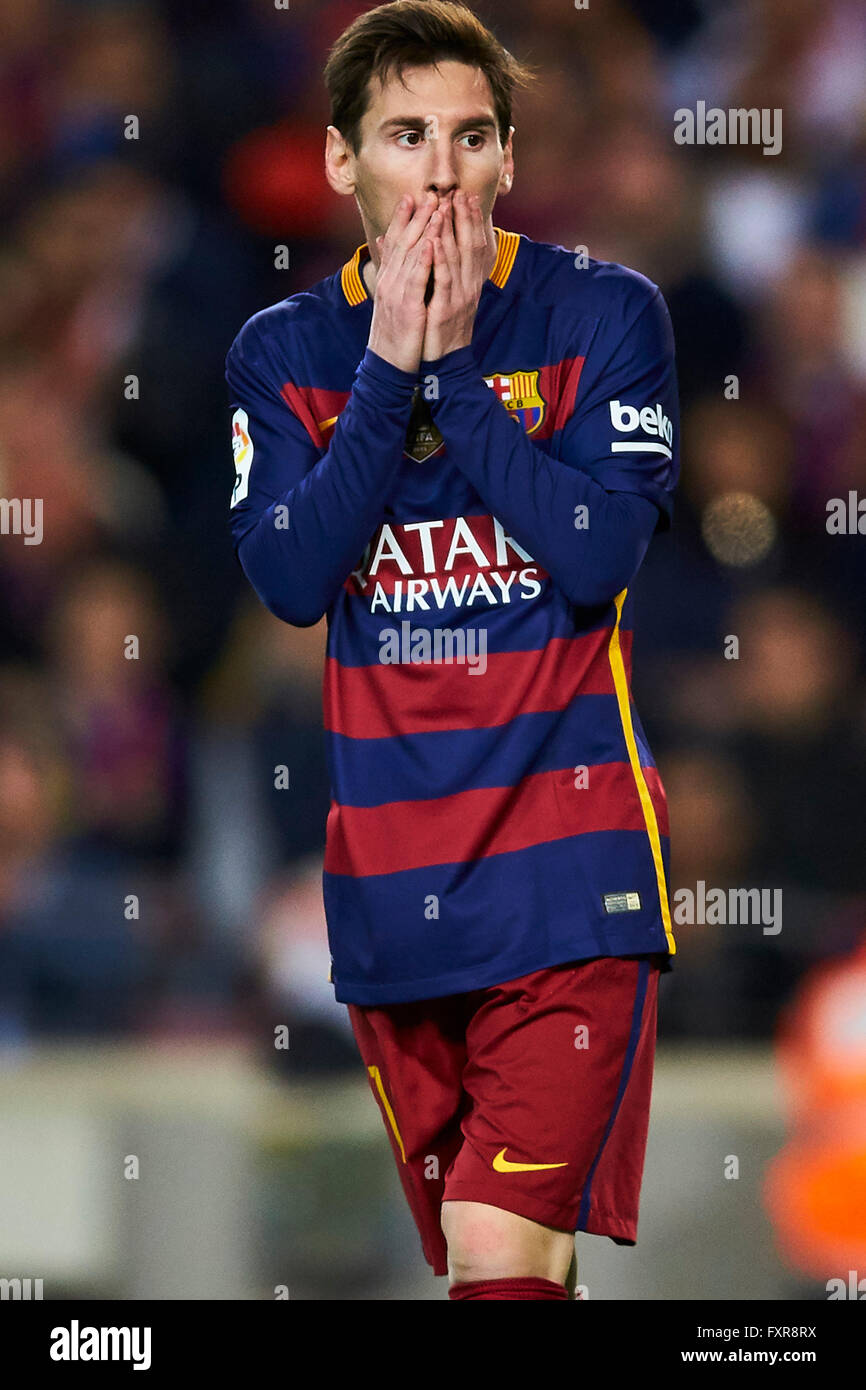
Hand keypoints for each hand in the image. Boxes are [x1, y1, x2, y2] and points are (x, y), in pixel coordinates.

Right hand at [367, 193, 438, 373]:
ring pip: (411, 255)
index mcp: (388, 279)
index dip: (403, 218)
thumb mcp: (391, 301)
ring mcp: (397, 293)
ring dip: (424, 229)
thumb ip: (391, 273)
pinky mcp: (407, 308)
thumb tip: (385, 246)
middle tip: (430, 192)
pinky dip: (423, 260)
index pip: (395, 242)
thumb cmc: (394, 333)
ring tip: (436, 207)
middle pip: (404, 242)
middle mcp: (390, 281)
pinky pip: (416, 280)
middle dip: (417, 215)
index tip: (413, 196)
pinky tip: (432, 243)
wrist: (387, 364)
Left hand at [421, 191, 488, 361]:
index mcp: (468, 283)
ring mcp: (459, 299)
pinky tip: (434, 240)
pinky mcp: (446, 310)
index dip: (471, 220)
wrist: (442, 364)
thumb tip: (439, 248)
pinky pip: (443, 280)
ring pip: (456, 258)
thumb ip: (444, 273)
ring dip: (451, 231)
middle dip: (465, 218)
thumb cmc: (440, 329)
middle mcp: (468, 288)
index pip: (473, 245)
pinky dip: (439, 259)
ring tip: (446, 206)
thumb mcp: (446, 297)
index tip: (466, 196)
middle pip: (470, 246)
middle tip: (461, 192)